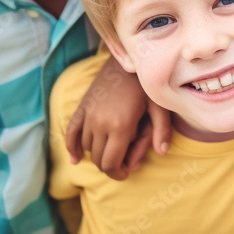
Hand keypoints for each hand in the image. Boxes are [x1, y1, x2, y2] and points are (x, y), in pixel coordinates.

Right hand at [64, 56, 171, 179]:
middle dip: (110, 166)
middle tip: (123, 163)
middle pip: (98, 158)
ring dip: (98, 154)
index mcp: (120, 126)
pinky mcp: (82, 107)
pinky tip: (75, 158)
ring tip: (114, 150)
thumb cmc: (147, 84)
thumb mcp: (160, 107)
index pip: (110, 163)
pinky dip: (71, 147)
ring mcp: (88, 115)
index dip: (117, 174)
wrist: (128, 59)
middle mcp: (100, 123)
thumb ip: (161, 131)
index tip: (126, 172)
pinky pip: (71, 132)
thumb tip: (162, 152)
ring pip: (87, 147)